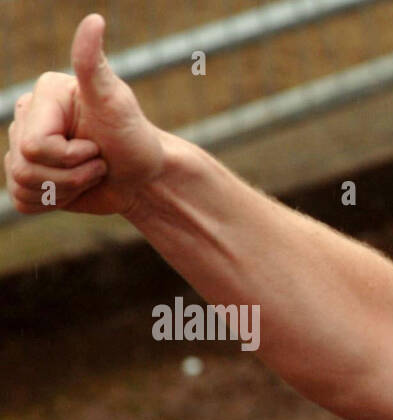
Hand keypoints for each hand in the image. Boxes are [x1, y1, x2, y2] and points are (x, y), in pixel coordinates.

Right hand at [4, 13, 164, 216]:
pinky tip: (75, 188)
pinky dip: (53, 203)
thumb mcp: (117, 102)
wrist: (145, 178)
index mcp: (43, 96)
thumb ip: (94, 64)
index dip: (71, 157)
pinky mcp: (29, 177)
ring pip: (23, 185)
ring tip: (90, 173)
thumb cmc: (136, 139)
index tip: (97, 147)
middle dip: (72, 175)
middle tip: (98, 162)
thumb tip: (94, 19)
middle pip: (25, 166)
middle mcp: (26, 117)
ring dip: (66, 189)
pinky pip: (22, 202)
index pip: (35, 146)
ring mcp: (23, 148)